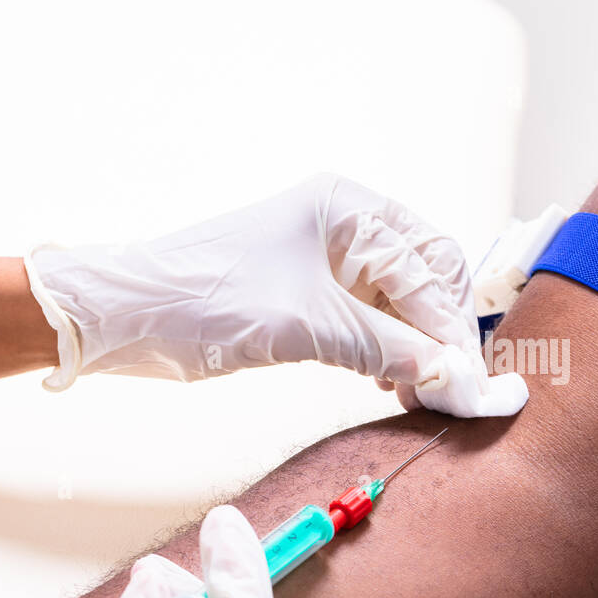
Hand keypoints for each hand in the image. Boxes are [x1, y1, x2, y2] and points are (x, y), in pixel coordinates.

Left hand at [24, 173, 526, 416]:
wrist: (129, 315)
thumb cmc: (209, 298)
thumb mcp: (309, 325)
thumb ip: (386, 348)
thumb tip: (449, 375)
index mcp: (348, 206)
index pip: (425, 267)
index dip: (449, 326)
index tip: (467, 377)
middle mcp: (347, 224)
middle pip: (425, 275)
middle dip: (441, 329)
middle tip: (452, 383)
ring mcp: (331, 259)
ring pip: (402, 302)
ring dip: (417, 346)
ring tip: (423, 391)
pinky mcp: (315, 294)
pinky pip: (373, 320)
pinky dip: (388, 351)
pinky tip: (391, 382)